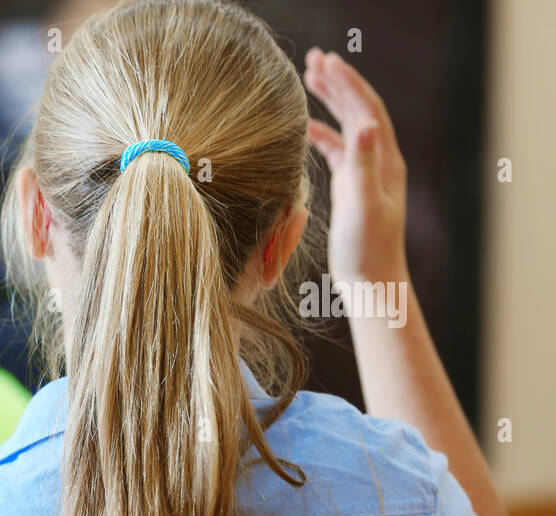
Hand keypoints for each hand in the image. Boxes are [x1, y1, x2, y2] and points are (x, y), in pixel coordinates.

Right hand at [303, 49, 408, 285]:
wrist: (372, 283)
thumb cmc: (367, 250)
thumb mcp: (362, 206)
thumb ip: (362, 166)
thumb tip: (363, 126)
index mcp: (385, 162)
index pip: (367, 110)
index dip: (347, 84)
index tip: (324, 63)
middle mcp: (379, 162)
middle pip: (359, 110)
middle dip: (338, 83)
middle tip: (314, 60)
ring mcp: (366, 174)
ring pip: (348, 126)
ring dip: (331, 102)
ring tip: (309, 80)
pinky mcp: (353, 189)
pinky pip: (337, 151)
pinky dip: (322, 134)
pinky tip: (304, 128)